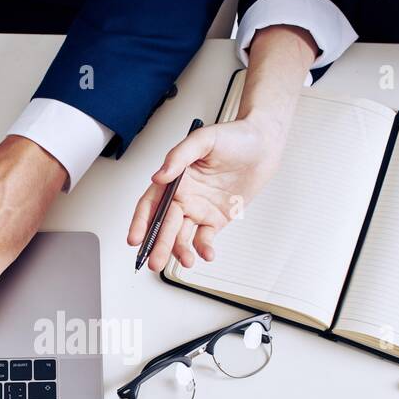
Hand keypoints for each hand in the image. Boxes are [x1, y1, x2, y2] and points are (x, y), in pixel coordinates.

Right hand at [127, 113, 286, 271]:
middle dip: (157, 245)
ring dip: (180, 251)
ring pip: (182, 236)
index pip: (150, 204)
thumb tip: (159, 176)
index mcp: (175, 179)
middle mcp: (184, 197)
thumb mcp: (203, 139)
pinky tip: (206, 254)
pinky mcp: (215, 220)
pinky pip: (204, 238)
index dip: (140, 222)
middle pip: (164, 225)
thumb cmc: (235, 137)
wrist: (264, 145)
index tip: (135, 239)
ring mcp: (199, 210)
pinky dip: (203, 249)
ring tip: (185, 261)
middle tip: (154, 262)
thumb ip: (178, 157)